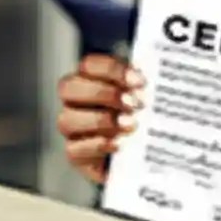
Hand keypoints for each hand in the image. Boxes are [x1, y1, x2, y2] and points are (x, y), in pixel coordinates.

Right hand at [56, 54, 145, 182]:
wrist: (137, 155)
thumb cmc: (139, 117)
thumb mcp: (143, 98)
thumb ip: (142, 87)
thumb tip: (153, 81)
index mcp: (89, 79)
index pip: (89, 65)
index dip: (112, 70)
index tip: (140, 81)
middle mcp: (74, 101)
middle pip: (69, 87)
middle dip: (104, 93)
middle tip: (134, 104)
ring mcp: (71, 128)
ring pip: (67, 119)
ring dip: (101, 120)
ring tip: (130, 125)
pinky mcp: (74, 153)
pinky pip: (74, 149)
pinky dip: (98, 145)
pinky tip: (119, 144)